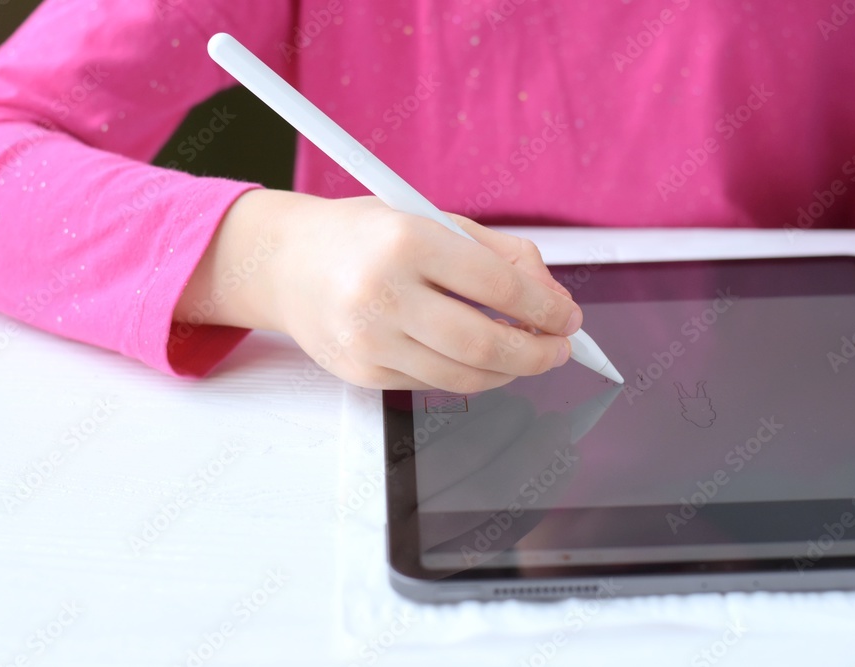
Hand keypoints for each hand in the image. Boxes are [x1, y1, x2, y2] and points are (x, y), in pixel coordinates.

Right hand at [175, 190, 580, 389]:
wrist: (286, 263)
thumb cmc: (365, 236)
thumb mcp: (431, 219)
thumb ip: (499, 254)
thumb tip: (551, 299)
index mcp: (407, 240)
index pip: (500, 286)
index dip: (547, 308)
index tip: (568, 316)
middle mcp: (383, 293)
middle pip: (486, 345)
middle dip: (539, 353)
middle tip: (560, 348)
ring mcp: (369, 340)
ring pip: (464, 377)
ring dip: (510, 372)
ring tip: (527, 355)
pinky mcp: (361, 372)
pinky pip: (433, 385)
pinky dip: (469, 377)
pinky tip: (480, 359)